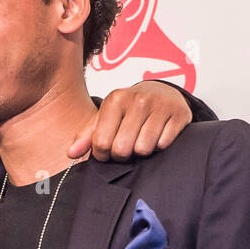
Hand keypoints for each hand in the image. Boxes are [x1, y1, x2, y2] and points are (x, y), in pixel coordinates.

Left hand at [69, 81, 190, 160]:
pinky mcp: (179, 114)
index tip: (107, 151)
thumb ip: (87, 135)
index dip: (102, 154)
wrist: (163, 93)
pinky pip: (163, 145)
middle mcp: (138, 100)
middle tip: (125, 148)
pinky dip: (159, 146)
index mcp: (116, 99)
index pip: (101, 142)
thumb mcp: (106, 117)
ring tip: (141, 141)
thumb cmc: (130, 110)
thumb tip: (71, 154)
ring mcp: (160, 106)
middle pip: (122, 149)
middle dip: (122, 155)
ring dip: (141, 151)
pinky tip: (157, 136)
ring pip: (143, 149)